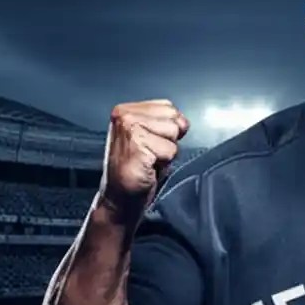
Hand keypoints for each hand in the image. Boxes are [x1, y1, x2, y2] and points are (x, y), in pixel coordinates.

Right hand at [97, 99, 189, 223]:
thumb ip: (164, 123)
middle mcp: (125, 115)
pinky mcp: (137, 145)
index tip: (153, 144)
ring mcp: (130, 129)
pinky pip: (170, 150)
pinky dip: (164, 163)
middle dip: (169, 140)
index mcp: (127, 110)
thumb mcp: (152, 138)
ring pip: (173, 134)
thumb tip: (182, 122)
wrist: (121, 197)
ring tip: (150, 160)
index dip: (170, 129)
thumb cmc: (138, 169)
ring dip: (167, 152)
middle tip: (151, 154)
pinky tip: (148, 167)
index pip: (170, 108)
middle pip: (173, 119)